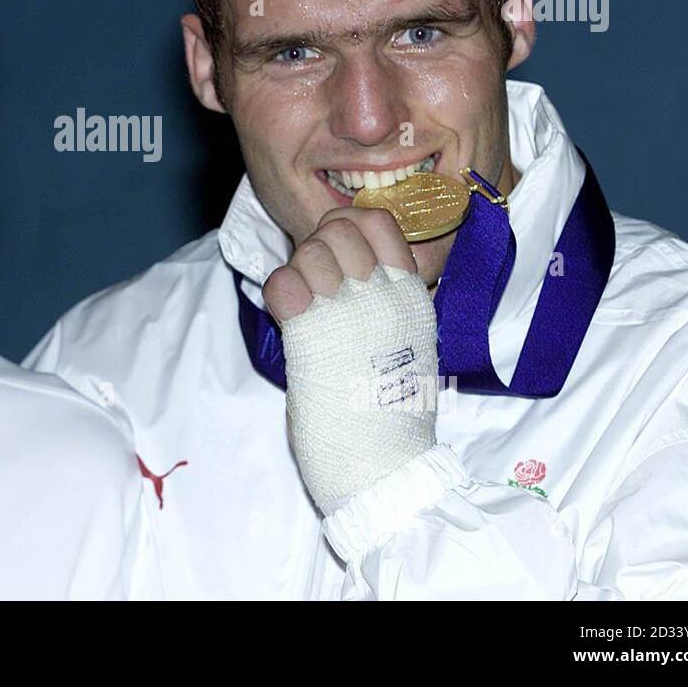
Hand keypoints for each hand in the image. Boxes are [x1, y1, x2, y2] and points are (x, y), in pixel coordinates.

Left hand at [263, 208, 438, 510]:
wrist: (382, 465)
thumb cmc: (391, 415)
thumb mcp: (407, 343)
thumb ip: (385, 302)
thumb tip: (352, 274)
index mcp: (409, 296)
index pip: (376, 221)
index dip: (348, 226)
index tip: (339, 253)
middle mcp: (380, 296)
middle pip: (336, 228)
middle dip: (317, 246)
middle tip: (315, 284)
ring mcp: (346, 313)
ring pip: (307, 251)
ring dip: (297, 272)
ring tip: (303, 308)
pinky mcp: (309, 336)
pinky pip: (280, 283)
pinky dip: (278, 294)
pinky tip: (288, 318)